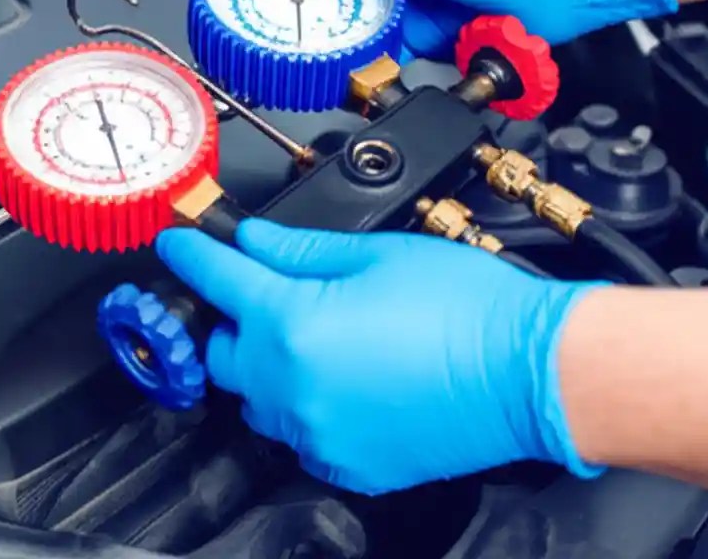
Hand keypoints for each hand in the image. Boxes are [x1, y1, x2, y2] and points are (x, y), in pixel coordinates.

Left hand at [155, 219, 605, 494]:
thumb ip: (303, 251)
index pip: (218, 281)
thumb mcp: (381, 254)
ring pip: (262, 402)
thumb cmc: (469, 309)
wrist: (529, 372)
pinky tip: (356, 384)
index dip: (191, 256)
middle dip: (239, 322)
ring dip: (275, 370)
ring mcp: (317, 434)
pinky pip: (304, 437)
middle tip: (277, 299)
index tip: (178, 246)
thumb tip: (256, 242)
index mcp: (294, 322)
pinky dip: (312, 409)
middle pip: (225, 354)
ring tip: (330, 344)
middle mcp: (292, 386)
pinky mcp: (349, 464)